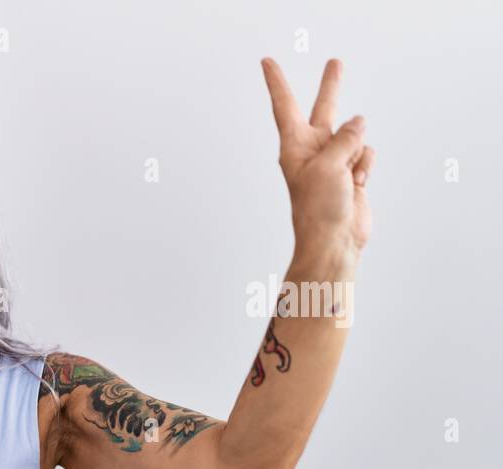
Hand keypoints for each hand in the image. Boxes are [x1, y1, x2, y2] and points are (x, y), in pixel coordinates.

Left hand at [261, 57, 374, 261]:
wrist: (334, 240)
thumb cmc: (319, 207)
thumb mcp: (328, 165)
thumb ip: (345, 138)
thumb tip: (358, 121)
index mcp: (294, 146)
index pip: (284, 105)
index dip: (277, 82)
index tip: (266, 61)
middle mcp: (313, 149)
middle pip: (324, 109)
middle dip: (331, 86)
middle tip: (335, 62)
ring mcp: (333, 160)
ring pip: (356, 136)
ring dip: (358, 154)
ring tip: (347, 179)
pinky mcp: (351, 172)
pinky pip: (367, 154)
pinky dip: (366, 167)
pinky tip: (357, 184)